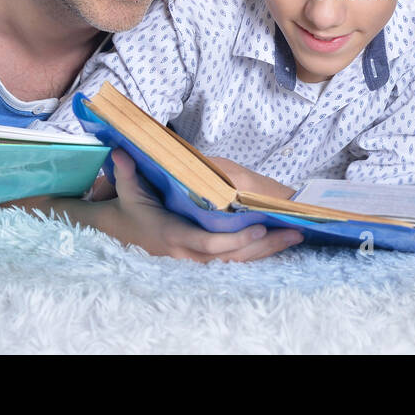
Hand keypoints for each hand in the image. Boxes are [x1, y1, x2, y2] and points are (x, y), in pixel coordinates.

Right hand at [100, 149, 301, 260]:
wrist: (119, 235)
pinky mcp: (202, 260)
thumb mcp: (127, 193)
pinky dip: (257, 254)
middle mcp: (187, 254)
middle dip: (264, 247)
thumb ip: (127, 174)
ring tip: (295, 236)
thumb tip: (122, 153)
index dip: (236, 240)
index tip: (260, 226)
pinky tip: (279, 243)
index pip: (209, 244)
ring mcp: (195, 260)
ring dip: (267, 251)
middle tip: (294, 233)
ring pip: (237, 262)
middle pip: (232, 257)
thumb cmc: (128, 212)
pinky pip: (234, 261)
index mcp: (173, 237)